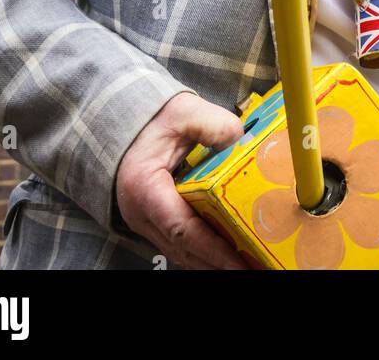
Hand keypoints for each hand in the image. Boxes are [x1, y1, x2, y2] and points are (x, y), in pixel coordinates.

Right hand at [115, 90, 249, 269]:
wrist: (126, 124)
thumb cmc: (151, 120)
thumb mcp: (182, 112)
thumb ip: (213, 124)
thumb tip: (241, 142)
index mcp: (144, 187)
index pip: (181, 228)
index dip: (212, 247)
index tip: (238, 259)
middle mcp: (140, 213)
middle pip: (183, 250)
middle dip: (218, 262)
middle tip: (252, 266)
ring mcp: (144, 222)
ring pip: (181, 253)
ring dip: (212, 262)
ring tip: (246, 263)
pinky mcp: (153, 223)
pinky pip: (179, 245)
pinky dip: (203, 253)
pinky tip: (227, 254)